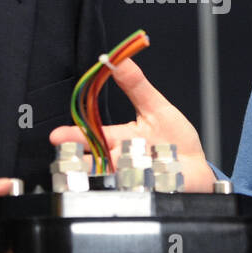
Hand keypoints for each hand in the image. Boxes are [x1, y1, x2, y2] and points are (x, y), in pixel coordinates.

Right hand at [49, 59, 213, 192]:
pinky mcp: (144, 193)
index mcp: (118, 139)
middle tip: (70, 162)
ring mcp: (130, 178)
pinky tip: (139, 183)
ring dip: (109, 175)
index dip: (72, 137)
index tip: (57, 137)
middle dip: (79, 164)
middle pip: (91, 163)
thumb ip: (136, 85)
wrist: (194, 168)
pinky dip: (134, 188)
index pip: (90, 137)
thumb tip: (118, 59)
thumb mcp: (156, 107)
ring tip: (111, 171)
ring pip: (109, 180)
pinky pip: (133, 193)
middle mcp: (119, 161)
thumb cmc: (174, 139)